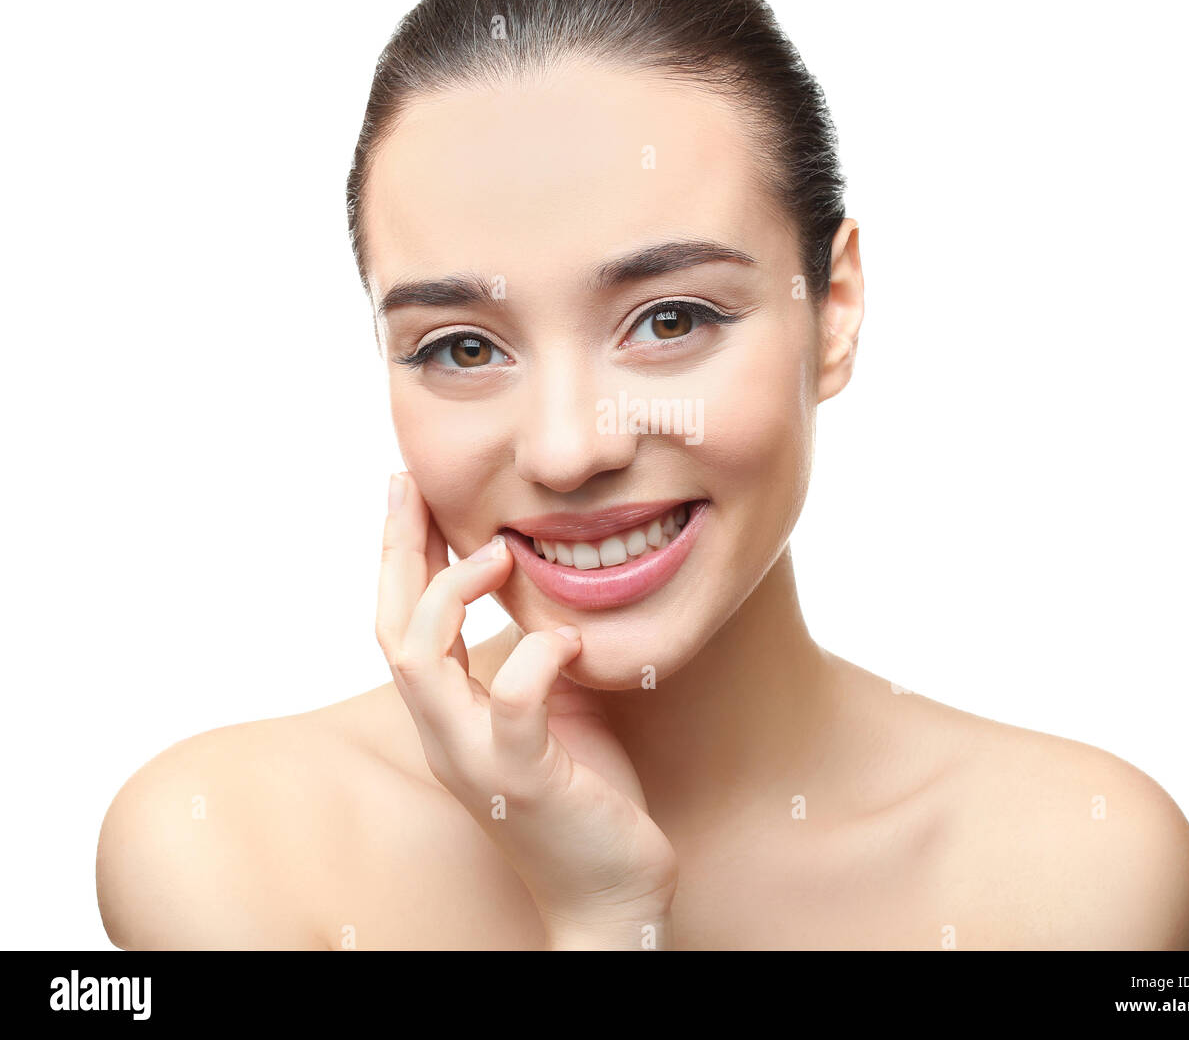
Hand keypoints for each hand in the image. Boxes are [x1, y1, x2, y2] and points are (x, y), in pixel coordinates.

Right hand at [376, 472, 677, 949]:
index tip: (409, 492)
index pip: (402, 622)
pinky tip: (567, 637)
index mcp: (449, 714)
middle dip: (397, 551)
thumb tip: (541, 591)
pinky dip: (535, 659)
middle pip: (391, 630)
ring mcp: (477, 760)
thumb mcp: (550, 708)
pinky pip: (512, 707)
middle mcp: (445, 734)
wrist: (610, 893)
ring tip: (496, 550)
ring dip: (448, 595)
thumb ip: (527, 656)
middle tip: (407, 484)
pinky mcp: (526, 781)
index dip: (401, 555)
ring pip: (419, 664)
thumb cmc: (584, 794)